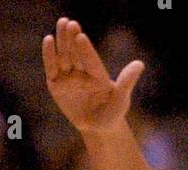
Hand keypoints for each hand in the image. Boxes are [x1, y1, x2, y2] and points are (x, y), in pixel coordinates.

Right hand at [43, 17, 143, 133]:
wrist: (98, 128)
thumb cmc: (112, 114)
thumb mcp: (120, 100)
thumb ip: (126, 82)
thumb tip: (139, 64)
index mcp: (98, 74)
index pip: (91, 61)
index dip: (86, 50)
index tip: (81, 36)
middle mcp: (83, 71)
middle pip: (76, 53)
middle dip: (72, 38)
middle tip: (69, 22)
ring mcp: (69, 77)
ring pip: (64, 56)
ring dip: (62, 40)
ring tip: (61, 23)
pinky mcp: (56, 84)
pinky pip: (52, 68)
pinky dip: (49, 55)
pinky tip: (48, 40)